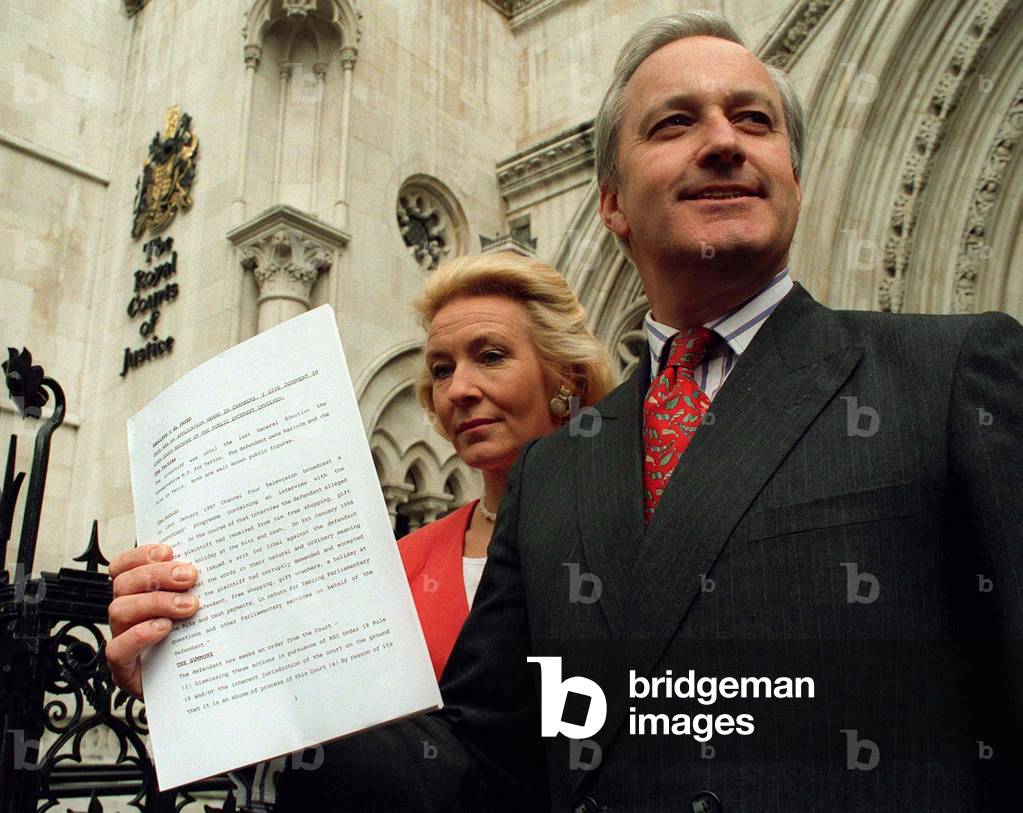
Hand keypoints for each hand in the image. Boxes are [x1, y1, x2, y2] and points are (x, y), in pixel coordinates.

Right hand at [106, 543, 199, 698]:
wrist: (196, 690)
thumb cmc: (197, 643)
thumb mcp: (199, 610)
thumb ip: (200, 587)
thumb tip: (222, 561)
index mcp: (140, 595)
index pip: (124, 566)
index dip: (140, 555)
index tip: (169, 551)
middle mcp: (128, 615)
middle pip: (124, 583)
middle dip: (157, 575)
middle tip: (189, 576)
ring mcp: (123, 640)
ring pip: (119, 610)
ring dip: (155, 602)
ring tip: (188, 606)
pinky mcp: (125, 669)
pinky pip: (118, 649)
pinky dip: (140, 635)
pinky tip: (164, 628)